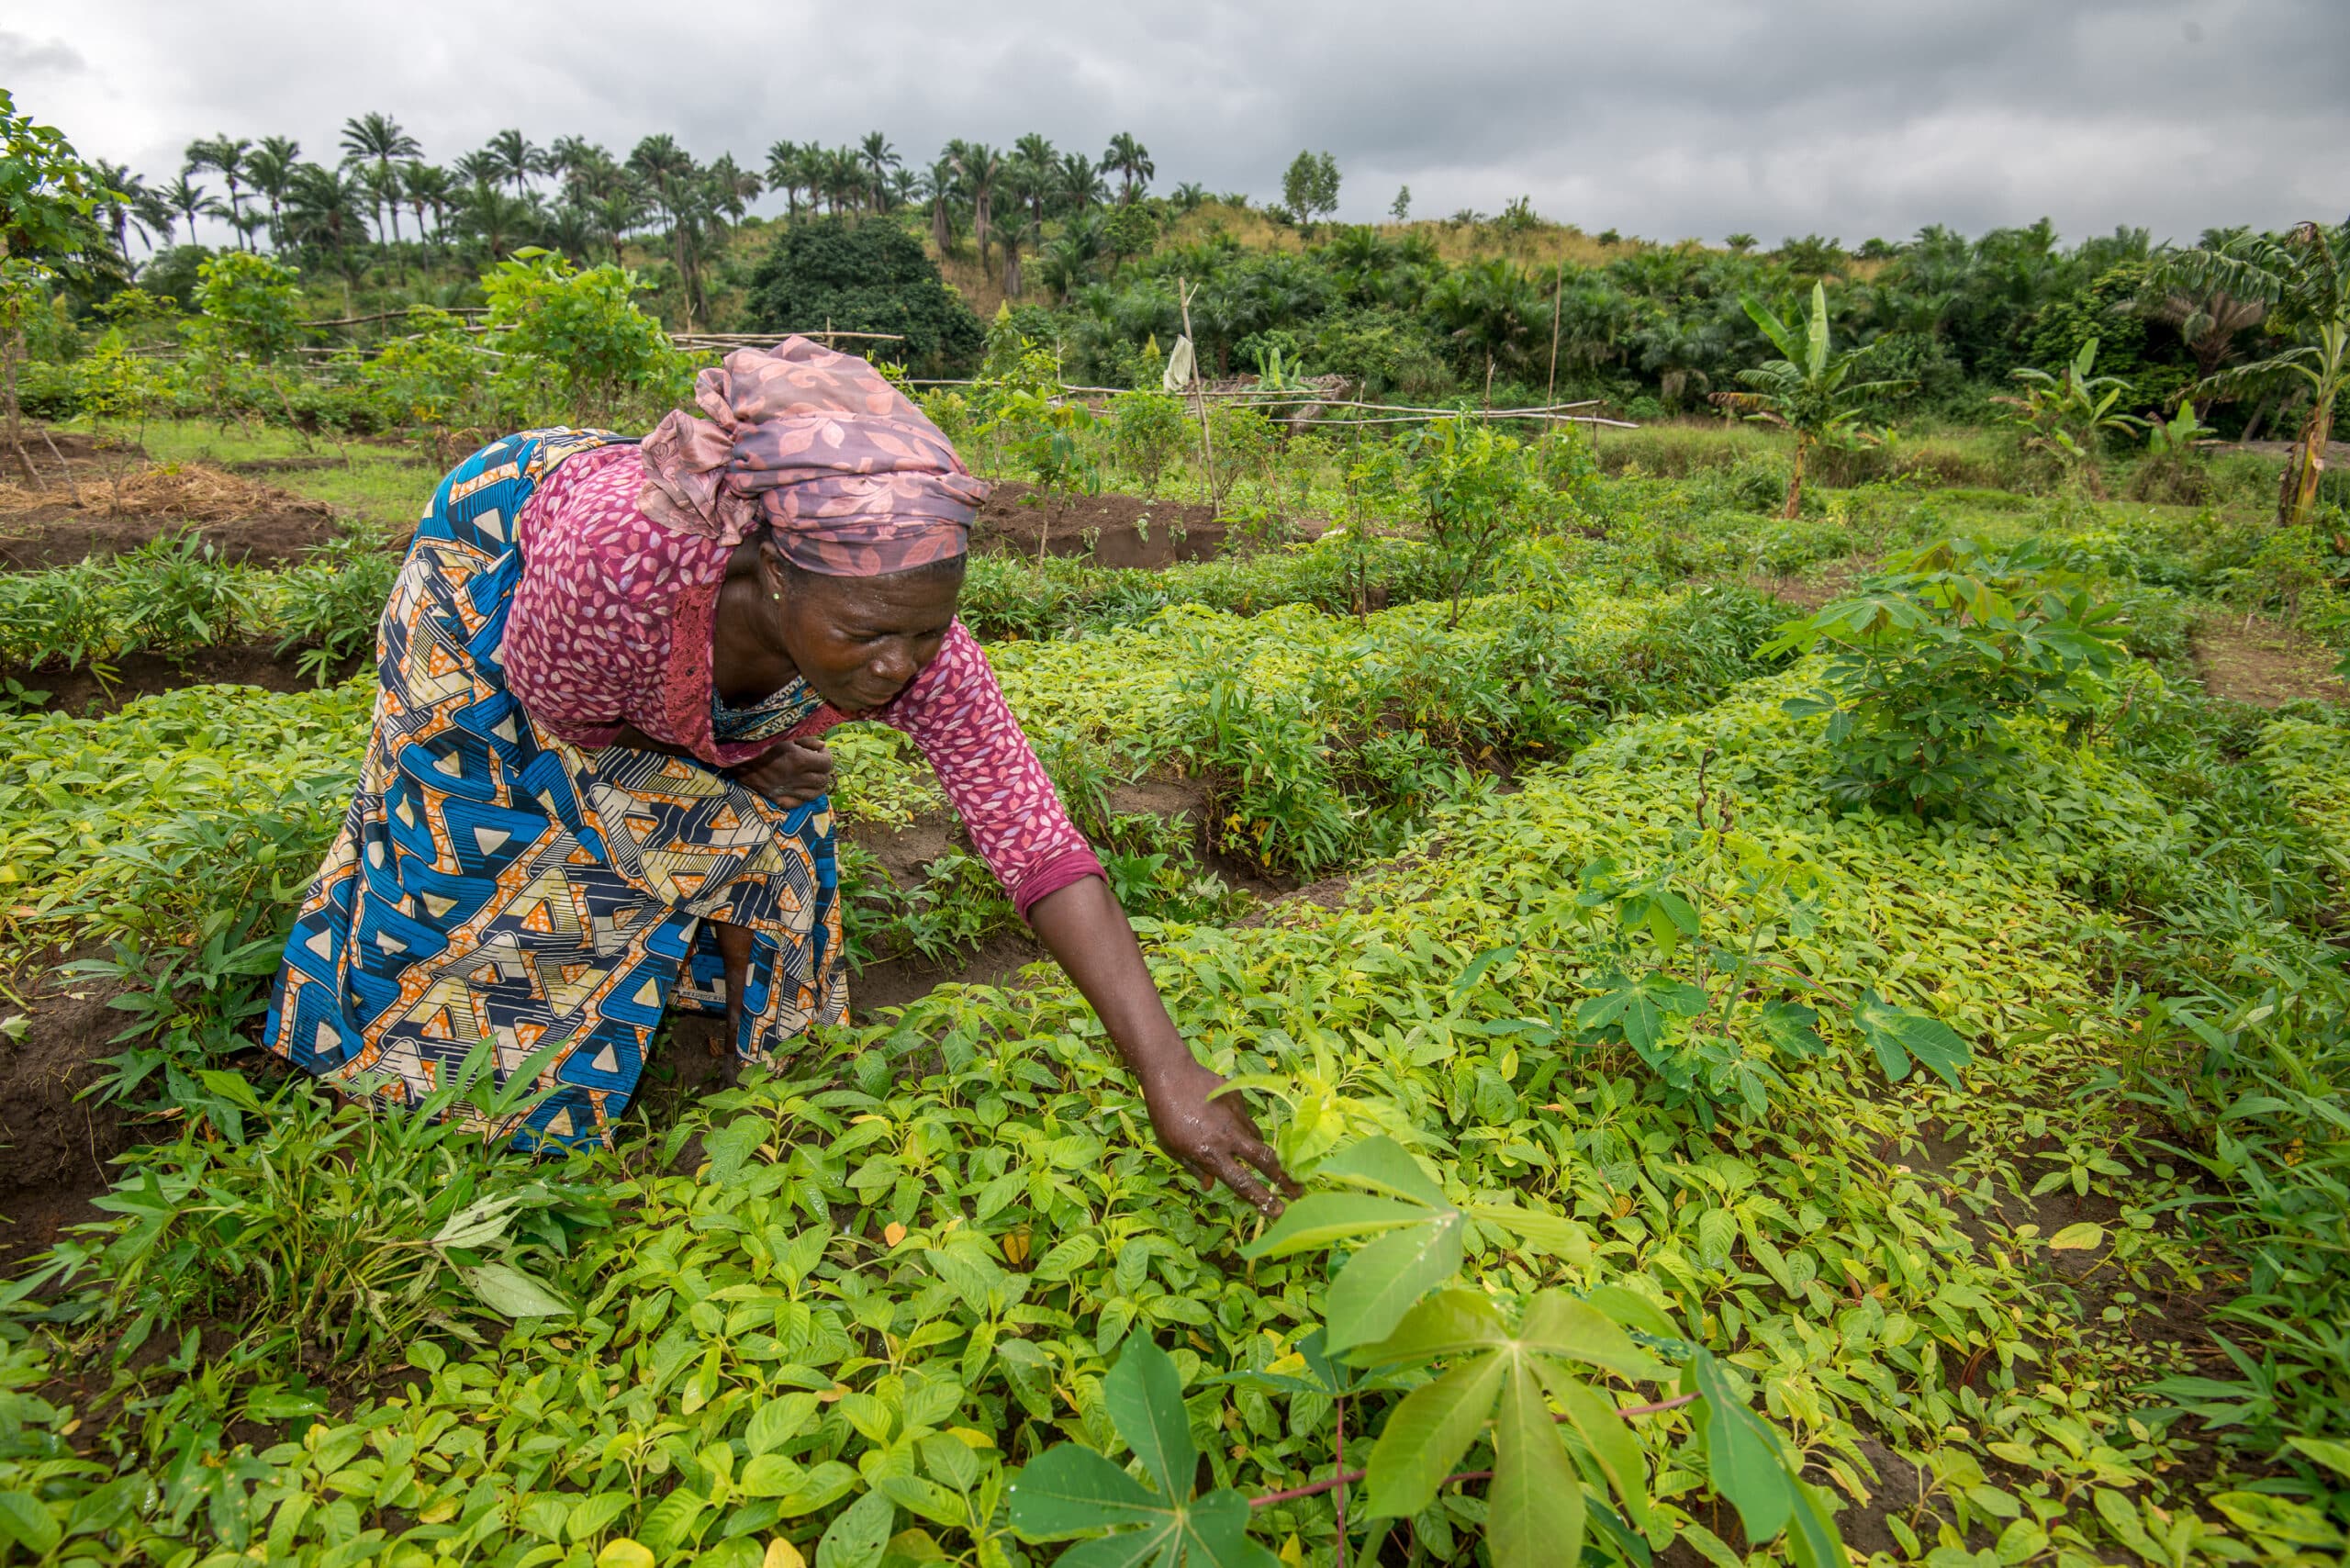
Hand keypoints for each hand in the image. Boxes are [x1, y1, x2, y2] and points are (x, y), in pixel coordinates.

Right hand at [728, 737, 832, 807]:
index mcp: (798, 760)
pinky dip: (805, 796)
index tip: (820, 750)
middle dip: (824, 770)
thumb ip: (806, 741)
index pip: (826, 763)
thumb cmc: (760, 741)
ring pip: (815, 794)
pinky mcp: (776, 799)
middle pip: (823, 779)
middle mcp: (795, 778)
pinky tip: (802, 788)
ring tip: (814, 776)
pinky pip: (799, 802)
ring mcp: (786, 791)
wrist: (735, 756)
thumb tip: (822, 746)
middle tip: (818, 762)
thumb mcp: (784, 736)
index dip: (826, 755)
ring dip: (818, 784)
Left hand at [1141, 1057, 1299, 1216]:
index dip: (1262, 1199)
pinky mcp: (1239, 1099)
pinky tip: (1229, 1125)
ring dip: (1261, 1152)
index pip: (1242, 1183)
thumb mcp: (1172, 1148)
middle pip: (1265, 1160)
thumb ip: (1195, 1168)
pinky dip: (1244, 1128)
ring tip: (1257, 1158)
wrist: (1170, 1074)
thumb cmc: (1164, 1116)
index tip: (1279, 1211)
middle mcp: (1228, 1137)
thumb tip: (1211, 1186)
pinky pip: (1247, 1120)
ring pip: (1258, 1139)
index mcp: (1210, 1154)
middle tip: (1298, 1191)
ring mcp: (1236, 1116)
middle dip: (1284, 1178)